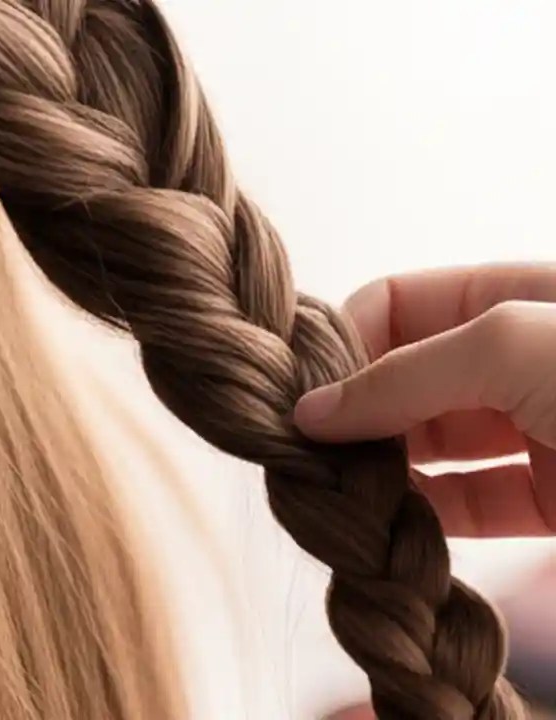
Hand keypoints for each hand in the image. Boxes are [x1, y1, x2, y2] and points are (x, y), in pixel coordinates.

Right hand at [293, 264, 555, 537]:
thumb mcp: (514, 346)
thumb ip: (405, 375)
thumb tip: (309, 412)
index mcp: (520, 297)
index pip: (399, 303)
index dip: (342, 339)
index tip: (296, 389)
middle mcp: (523, 361)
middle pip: (408, 377)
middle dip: (353, 409)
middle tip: (301, 446)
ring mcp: (542, 431)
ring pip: (434, 445)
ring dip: (380, 465)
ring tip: (333, 486)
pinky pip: (474, 504)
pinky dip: (426, 513)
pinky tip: (386, 520)